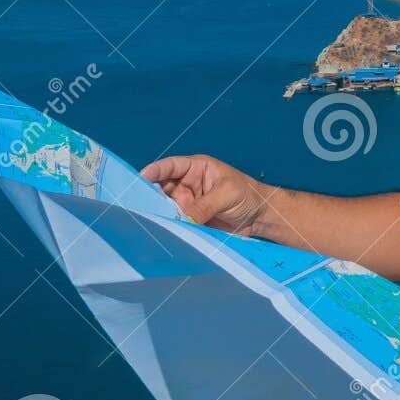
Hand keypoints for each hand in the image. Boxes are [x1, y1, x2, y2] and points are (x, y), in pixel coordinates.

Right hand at [139, 154, 273, 235]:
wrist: (260, 217)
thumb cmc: (247, 195)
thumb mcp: (227, 195)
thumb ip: (205, 206)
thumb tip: (184, 218)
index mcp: (197, 168)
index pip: (171, 166)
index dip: (155, 170)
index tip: (141, 177)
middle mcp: (187, 185)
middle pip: (162, 188)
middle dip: (150, 195)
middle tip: (139, 205)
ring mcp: (187, 204)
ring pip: (165, 208)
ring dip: (158, 214)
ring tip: (148, 221)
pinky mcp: (190, 221)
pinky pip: (175, 223)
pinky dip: (168, 228)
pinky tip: (161, 233)